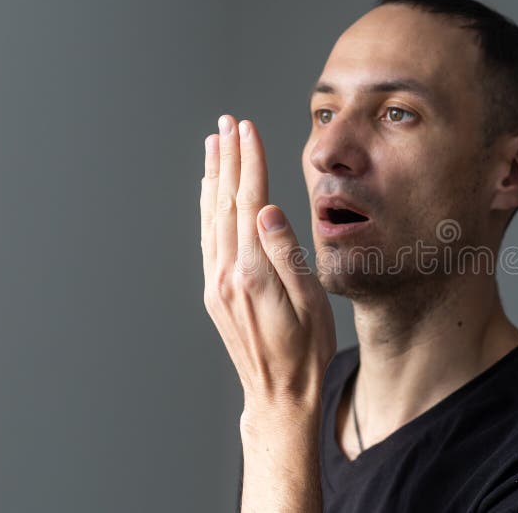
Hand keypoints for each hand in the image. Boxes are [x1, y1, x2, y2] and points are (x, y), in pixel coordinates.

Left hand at [200, 114, 335, 413]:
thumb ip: (287, 254)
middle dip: (229, 158)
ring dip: (213, 176)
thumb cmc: (306, 351)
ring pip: (211, 217)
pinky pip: (207, 238)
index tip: (248, 129)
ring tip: (214, 143)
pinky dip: (206, 208)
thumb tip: (267, 210)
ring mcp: (216, 283)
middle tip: (228, 123)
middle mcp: (227, 274)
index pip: (250, 203)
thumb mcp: (311, 304)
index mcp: (254, 273)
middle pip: (226, 203)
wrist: (278, 394)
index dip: (250, 163)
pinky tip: (208, 191)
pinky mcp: (215, 291)